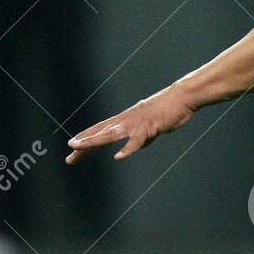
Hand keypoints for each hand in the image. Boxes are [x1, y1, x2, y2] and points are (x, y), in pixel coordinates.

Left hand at [66, 87, 193, 163]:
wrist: (184, 96)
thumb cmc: (170, 109)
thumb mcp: (153, 125)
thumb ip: (144, 135)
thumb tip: (138, 145)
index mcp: (126, 119)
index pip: (102, 130)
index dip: (87, 139)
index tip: (74, 148)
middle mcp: (126, 119)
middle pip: (100, 133)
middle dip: (83, 145)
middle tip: (69, 157)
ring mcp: (136, 122)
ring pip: (110, 135)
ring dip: (93, 142)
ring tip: (78, 148)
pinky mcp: (149, 126)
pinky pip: (137, 140)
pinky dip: (128, 149)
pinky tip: (118, 157)